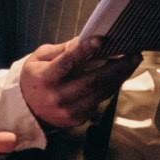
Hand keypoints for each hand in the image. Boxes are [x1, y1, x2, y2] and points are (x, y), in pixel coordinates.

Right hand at [18, 36, 140, 129]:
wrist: (27, 110)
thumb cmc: (35, 78)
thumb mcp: (39, 58)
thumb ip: (61, 50)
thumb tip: (84, 40)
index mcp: (45, 78)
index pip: (66, 63)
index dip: (83, 51)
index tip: (100, 40)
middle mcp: (58, 97)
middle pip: (92, 81)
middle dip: (116, 67)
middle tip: (133, 54)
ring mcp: (69, 111)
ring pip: (101, 93)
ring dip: (119, 77)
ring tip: (131, 62)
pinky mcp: (78, 119)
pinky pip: (99, 102)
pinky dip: (111, 88)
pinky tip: (118, 76)